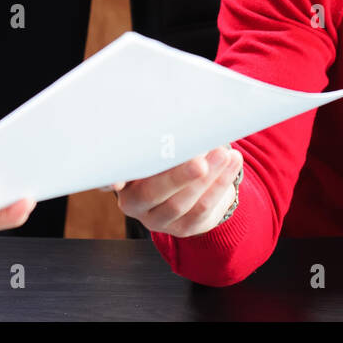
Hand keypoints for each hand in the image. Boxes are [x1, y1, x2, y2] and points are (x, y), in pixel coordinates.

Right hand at [107, 145, 241, 237]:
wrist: (189, 185)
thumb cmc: (168, 155)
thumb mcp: (158, 144)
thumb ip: (158, 135)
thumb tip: (175, 114)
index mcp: (121, 179)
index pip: (110, 180)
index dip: (111, 181)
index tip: (118, 180)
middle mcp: (134, 204)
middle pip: (152, 193)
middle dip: (177, 176)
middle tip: (198, 161)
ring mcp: (158, 220)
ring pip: (181, 203)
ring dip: (206, 177)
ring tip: (223, 154)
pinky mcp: (183, 228)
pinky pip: (202, 209)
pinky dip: (220, 184)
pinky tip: (232, 163)